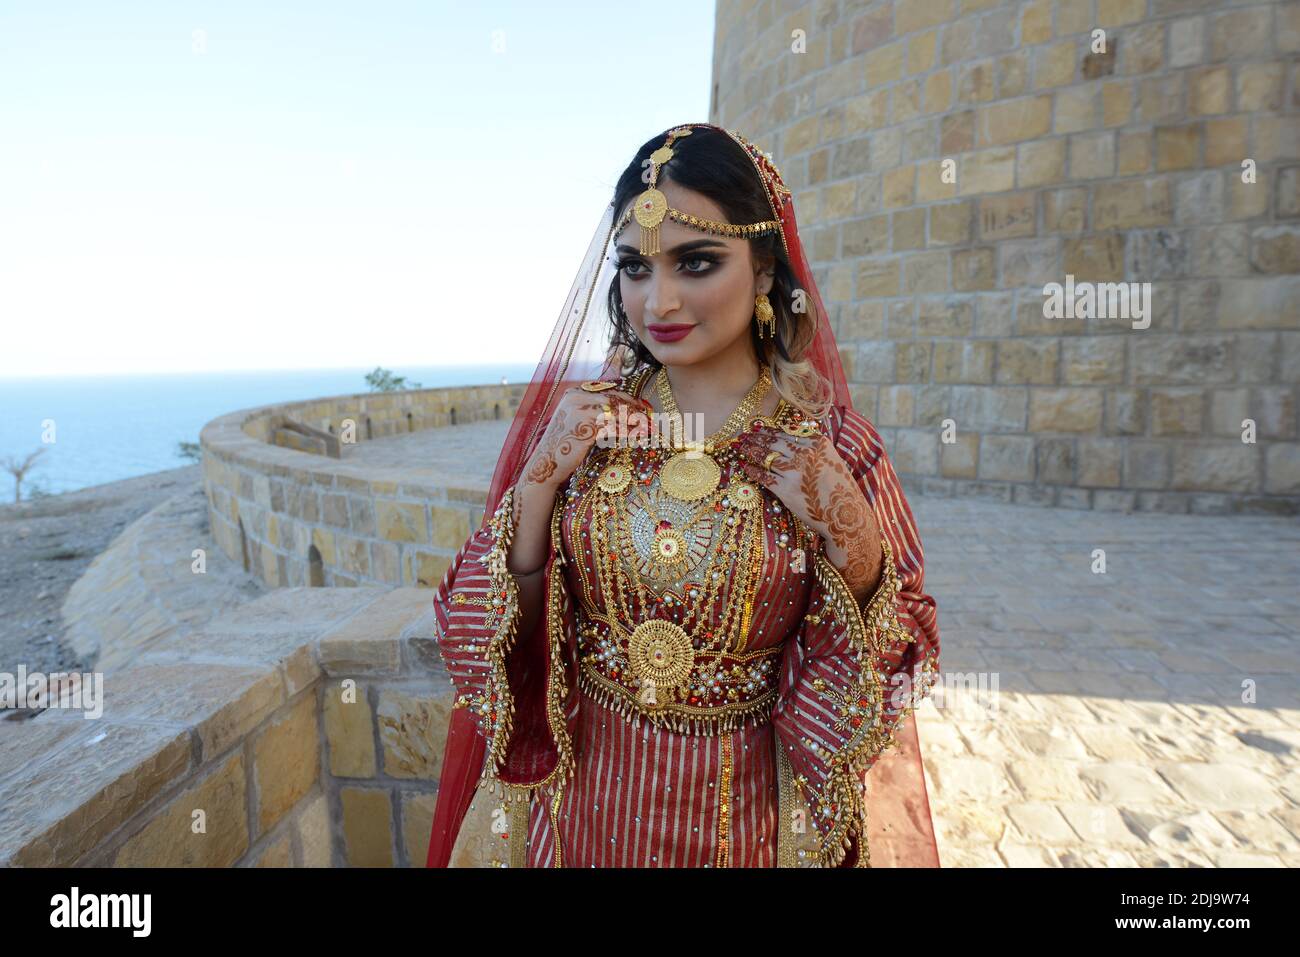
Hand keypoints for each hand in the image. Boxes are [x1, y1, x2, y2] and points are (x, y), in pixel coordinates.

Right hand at [521, 385, 651, 492]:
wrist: (545, 465)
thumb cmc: (564, 446)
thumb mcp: (578, 422)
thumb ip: (595, 412)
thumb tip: (624, 411)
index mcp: (575, 392)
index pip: (609, 392)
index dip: (629, 400)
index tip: (644, 408)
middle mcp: (576, 397)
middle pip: (615, 400)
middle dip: (635, 410)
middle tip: (651, 418)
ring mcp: (580, 411)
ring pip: (616, 413)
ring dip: (635, 421)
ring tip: (649, 429)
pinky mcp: (585, 427)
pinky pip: (613, 428)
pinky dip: (628, 432)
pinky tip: (638, 437)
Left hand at [732, 427, 882, 602]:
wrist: (845, 513)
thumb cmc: (839, 488)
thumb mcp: (830, 459)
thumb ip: (812, 448)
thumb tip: (789, 438)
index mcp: (817, 443)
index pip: (786, 433)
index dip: (769, 431)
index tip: (758, 429)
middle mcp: (805, 454)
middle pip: (774, 443)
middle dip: (756, 438)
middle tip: (743, 436)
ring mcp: (794, 472)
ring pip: (766, 457)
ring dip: (750, 451)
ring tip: (740, 447)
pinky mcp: (786, 490)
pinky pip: (764, 477)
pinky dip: (752, 470)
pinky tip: (744, 466)